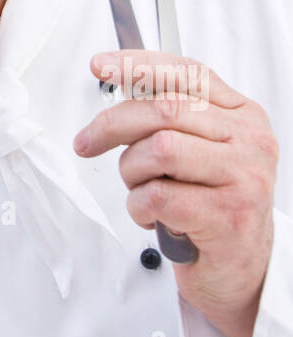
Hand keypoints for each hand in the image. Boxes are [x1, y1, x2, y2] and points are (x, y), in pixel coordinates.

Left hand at [75, 50, 278, 336]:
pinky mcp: (227, 217)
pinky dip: (138, 206)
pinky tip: (150, 217)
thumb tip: (120, 79)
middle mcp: (250, 140)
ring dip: (131, 172)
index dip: (138, 65)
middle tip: (86, 142)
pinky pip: (158, 196)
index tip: (99, 66)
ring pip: (159, 150)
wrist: (243, 271)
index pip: (188, 73)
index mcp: (244, 115)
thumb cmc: (212, 206)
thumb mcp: (201, 150)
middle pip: (165, 109)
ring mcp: (243, 178)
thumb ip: (172, 116)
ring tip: (140, 190)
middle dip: (113, 124)